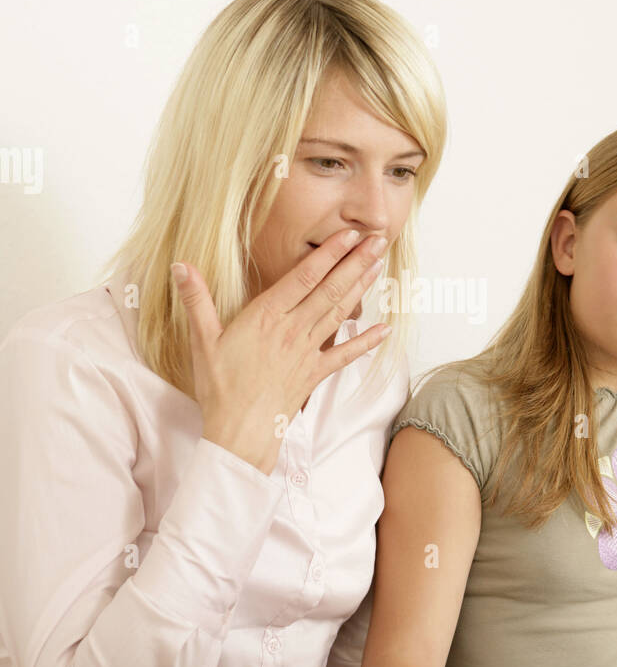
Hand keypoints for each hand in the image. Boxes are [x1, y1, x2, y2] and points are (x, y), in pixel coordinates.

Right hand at [171, 230, 389, 473]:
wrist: (240, 432)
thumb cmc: (220, 387)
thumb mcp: (203, 340)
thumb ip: (196, 300)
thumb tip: (180, 266)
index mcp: (265, 316)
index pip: (303, 276)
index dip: (328, 253)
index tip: (348, 233)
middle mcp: (292, 330)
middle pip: (329, 289)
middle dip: (355, 262)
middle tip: (378, 239)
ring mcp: (307, 352)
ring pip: (339, 312)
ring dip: (361, 288)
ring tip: (379, 265)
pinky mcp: (315, 373)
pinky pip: (346, 354)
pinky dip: (366, 341)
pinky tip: (385, 329)